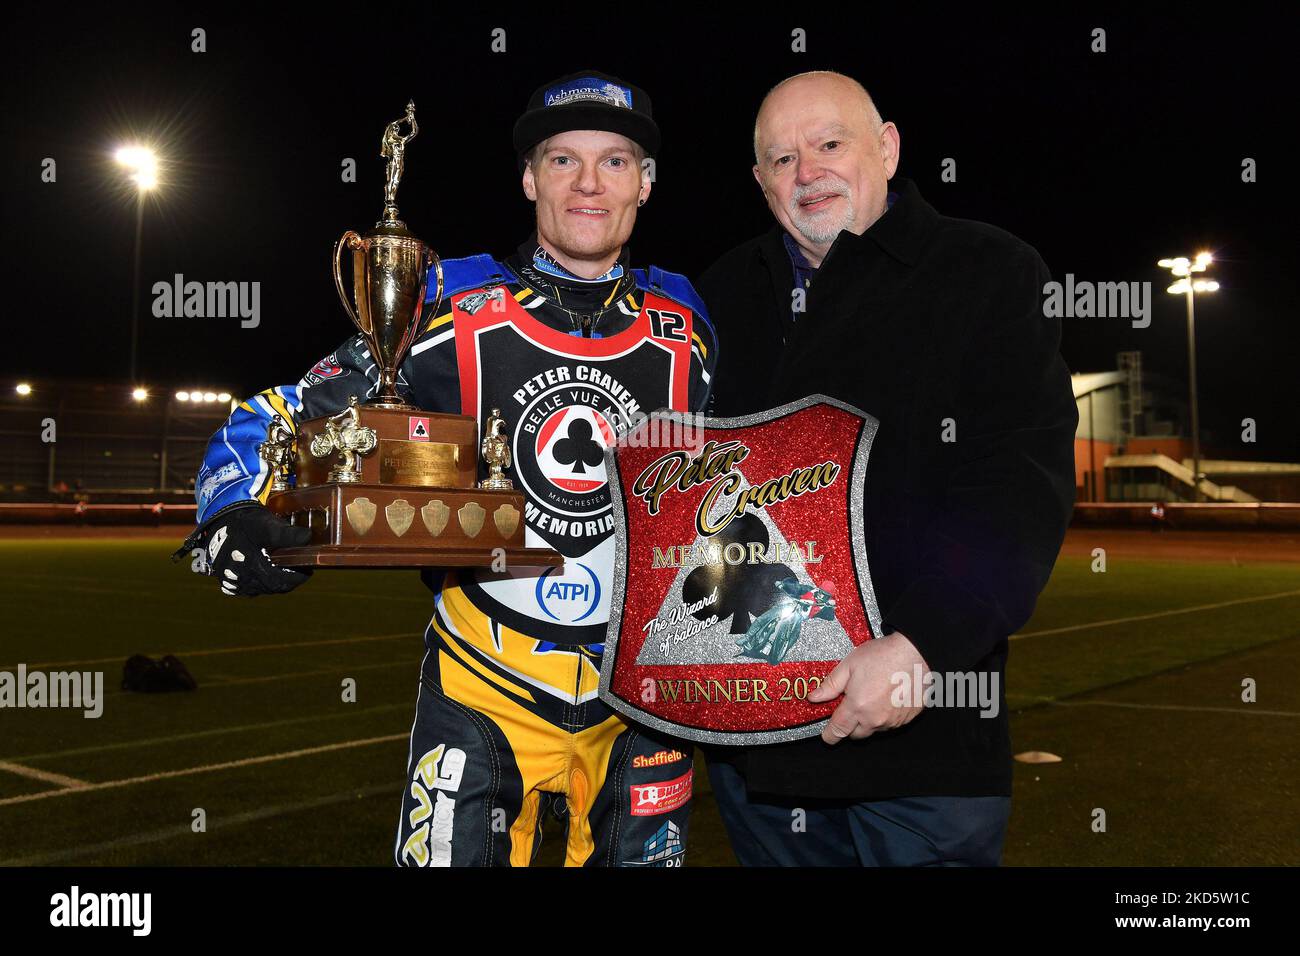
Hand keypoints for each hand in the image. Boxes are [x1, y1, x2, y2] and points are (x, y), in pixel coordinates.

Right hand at [196, 505, 312, 596]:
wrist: (222, 518)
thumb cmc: (247, 521)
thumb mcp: (268, 525)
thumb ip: (287, 534)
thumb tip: (307, 537)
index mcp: (251, 563)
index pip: (280, 580)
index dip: (296, 578)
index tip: (308, 571)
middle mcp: (240, 575)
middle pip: (271, 587)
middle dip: (287, 581)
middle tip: (298, 572)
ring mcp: (231, 579)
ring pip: (259, 589)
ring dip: (273, 584)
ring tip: (283, 572)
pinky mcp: (225, 580)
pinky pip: (246, 589)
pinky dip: (258, 585)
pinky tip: (264, 575)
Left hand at [806, 631, 927, 743]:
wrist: (917, 653)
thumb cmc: (883, 656)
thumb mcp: (849, 665)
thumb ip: (830, 685)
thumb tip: (814, 697)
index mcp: (857, 707)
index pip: (838, 731)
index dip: (830, 736)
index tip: (827, 735)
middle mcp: (875, 719)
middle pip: (856, 735)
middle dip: (849, 726)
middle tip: (850, 707)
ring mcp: (893, 721)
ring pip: (875, 729)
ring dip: (869, 720)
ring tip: (872, 696)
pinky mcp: (907, 719)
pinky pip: (891, 724)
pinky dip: (885, 716)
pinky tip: (887, 698)